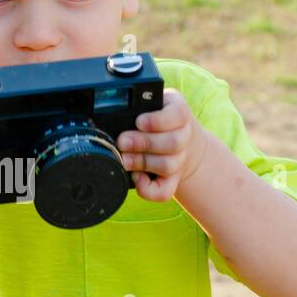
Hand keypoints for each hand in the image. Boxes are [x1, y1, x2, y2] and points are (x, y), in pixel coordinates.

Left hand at [115, 88, 208, 202]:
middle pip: (174, 142)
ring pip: (169, 165)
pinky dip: (148, 189)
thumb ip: (137, 106)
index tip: (139, 122)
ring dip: (143, 162)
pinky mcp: (172, 181)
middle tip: (122, 142)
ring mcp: (180, 160)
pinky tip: (136, 177)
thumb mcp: (150, 104)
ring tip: (124, 158)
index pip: (178, 114)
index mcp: (178, 112)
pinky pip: (164, 192)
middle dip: (144, 143)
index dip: (158, 121)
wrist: (180, 141)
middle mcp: (185, 136)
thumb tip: (111, 115)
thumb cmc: (154, 119)